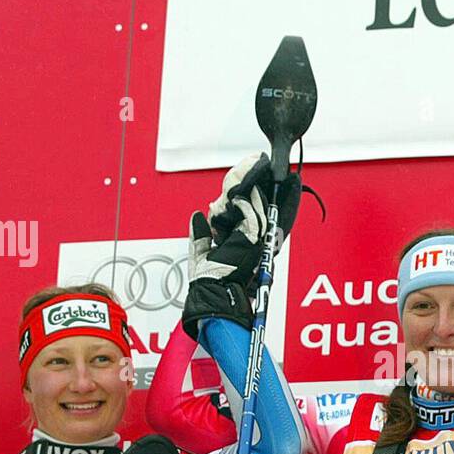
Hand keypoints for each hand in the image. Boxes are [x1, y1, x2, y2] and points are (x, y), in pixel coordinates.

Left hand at [182, 154, 301, 337]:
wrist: (213, 294)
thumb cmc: (209, 282)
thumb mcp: (199, 253)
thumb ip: (199, 234)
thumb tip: (198, 216)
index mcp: (239, 237)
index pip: (244, 205)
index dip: (244, 185)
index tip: (246, 168)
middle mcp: (249, 236)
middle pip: (253, 200)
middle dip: (252, 178)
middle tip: (255, 160)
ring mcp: (253, 238)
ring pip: (255, 204)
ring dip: (250, 183)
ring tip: (252, 165)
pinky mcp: (253, 241)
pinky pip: (251, 216)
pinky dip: (243, 204)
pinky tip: (236, 195)